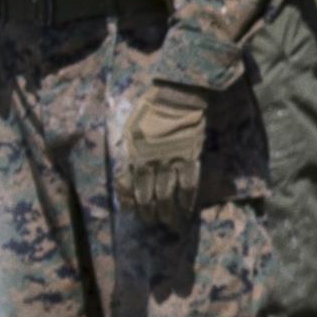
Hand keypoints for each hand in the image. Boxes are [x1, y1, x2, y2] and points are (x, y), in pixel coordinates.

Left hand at [119, 81, 212, 221]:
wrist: (174, 95)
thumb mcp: (129, 127)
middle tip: (151, 221)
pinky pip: (189, 185)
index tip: (131, 212)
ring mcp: (170, 162)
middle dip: (148, 211)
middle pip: (147, 194)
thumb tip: (126, 165)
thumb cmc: (149, 108)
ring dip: (166, 210)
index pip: (127, 185)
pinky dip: (188, 200)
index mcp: (132, 153)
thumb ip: (128, 148)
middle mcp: (149, 162)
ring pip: (166, 194)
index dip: (129, 201)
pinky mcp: (189, 159)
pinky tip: (187, 209)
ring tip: (168, 221)